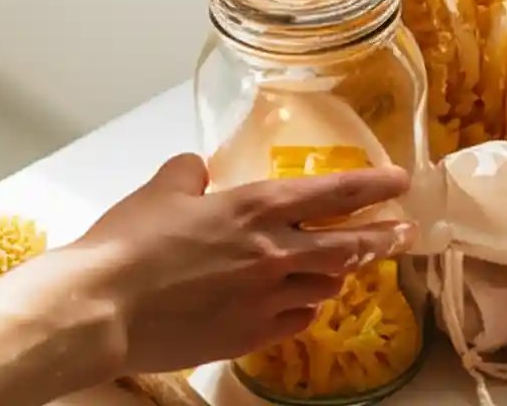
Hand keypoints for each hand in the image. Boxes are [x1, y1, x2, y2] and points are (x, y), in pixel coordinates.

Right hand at [71, 153, 413, 374]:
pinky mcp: (251, 336)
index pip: (335, 193)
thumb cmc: (128, 245)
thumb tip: (199, 170)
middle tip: (403, 234)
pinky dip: (305, 308)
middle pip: (349, 246)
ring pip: (327, 287)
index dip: (374, 186)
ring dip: (337, 275)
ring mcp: (267, 300)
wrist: (103, 309)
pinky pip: (298, 321)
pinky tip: (299, 304)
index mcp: (257, 209)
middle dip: (383, 238)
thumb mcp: (162, 189)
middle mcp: (275, 254)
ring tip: (343, 267)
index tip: (400, 182)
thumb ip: (191, 173)